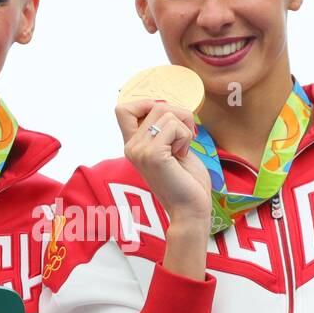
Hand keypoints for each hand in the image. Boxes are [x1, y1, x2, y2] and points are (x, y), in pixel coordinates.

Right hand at [115, 99, 211, 228]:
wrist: (191, 208)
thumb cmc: (186, 180)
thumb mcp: (172, 146)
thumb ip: (163, 128)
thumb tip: (166, 105)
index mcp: (133, 145)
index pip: (122, 109)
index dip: (146, 104)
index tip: (166, 121)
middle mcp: (131, 147)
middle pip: (154, 105)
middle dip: (179, 115)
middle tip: (185, 138)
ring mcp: (139, 151)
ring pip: (166, 111)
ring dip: (184, 127)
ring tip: (183, 150)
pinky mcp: (152, 155)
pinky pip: (174, 126)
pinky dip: (186, 137)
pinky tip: (183, 155)